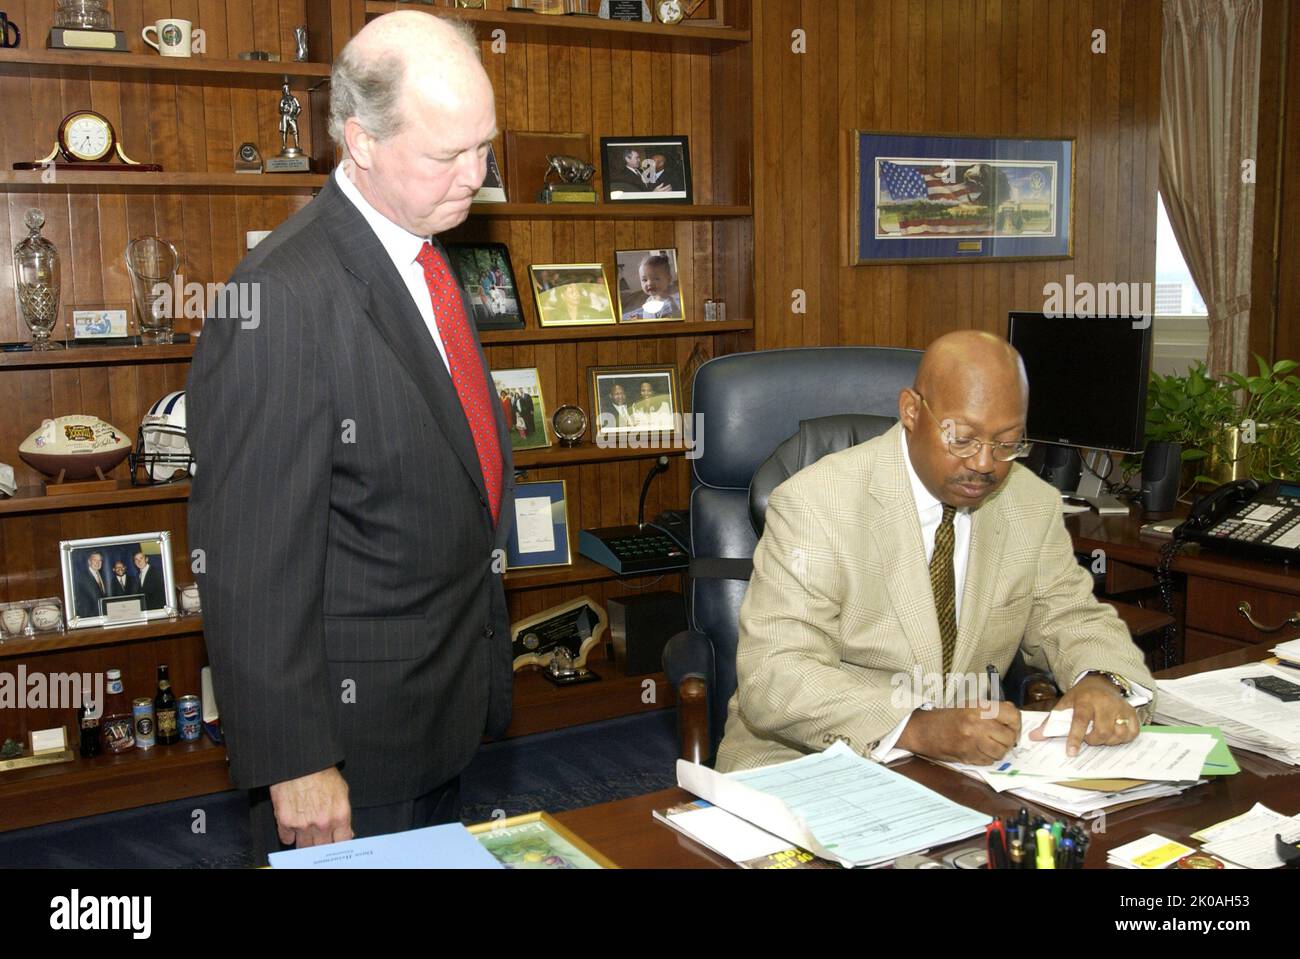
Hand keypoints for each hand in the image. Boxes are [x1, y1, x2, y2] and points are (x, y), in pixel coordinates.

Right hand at [269, 767, 352, 848]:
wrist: (300, 762)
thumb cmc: (321, 772)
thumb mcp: (342, 790)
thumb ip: (343, 814)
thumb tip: (347, 832)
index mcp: (340, 815)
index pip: (342, 842)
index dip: (337, 841)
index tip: (333, 840)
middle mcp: (323, 823)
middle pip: (322, 847)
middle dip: (320, 842)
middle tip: (318, 834)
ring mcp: (304, 825)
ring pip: (304, 847)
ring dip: (305, 841)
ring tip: (305, 829)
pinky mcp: (286, 822)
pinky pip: (286, 839)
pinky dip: (289, 834)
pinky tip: (292, 825)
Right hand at [897, 701, 1021, 765]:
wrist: (925, 730)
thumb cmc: (949, 717)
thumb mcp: (971, 705)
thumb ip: (994, 710)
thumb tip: (1015, 718)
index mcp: (980, 708)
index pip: (1013, 716)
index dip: (1016, 724)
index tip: (1013, 727)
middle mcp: (978, 724)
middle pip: (1009, 737)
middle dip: (1008, 740)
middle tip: (1001, 737)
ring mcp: (973, 742)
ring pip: (1001, 752)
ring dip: (999, 751)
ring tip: (989, 744)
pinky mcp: (968, 756)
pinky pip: (989, 761)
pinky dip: (987, 758)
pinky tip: (979, 750)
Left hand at [1052, 675, 1138, 755]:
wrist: (1101, 682)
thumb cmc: (1080, 697)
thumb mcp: (1064, 704)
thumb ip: (1051, 722)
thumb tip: (1034, 737)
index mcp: (1085, 700)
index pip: (1080, 721)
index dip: (1075, 738)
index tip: (1071, 752)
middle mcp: (1104, 703)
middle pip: (1102, 732)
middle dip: (1093, 740)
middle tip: (1089, 737)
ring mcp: (1120, 707)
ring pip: (1118, 734)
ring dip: (1108, 740)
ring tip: (1101, 734)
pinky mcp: (1132, 712)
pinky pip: (1132, 733)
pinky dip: (1123, 738)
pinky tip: (1114, 733)